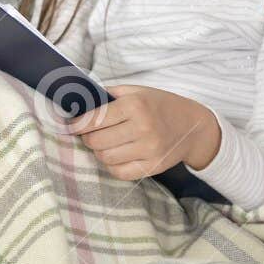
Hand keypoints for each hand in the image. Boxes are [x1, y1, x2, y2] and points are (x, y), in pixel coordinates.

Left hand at [67, 85, 219, 180]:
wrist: (193, 127)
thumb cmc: (161, 106)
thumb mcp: (138, 91)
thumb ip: (110, 95)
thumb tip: (80, 103)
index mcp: (136, 105)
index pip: (94, 119)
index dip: (77, 124)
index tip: (71, 125)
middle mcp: (143, 128)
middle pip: (96, 141)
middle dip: (87, 137)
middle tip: (89, 133)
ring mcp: (148, 150)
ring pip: (105, 158)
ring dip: (99, 151)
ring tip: (105, 142)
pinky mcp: (152, 167)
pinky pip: (118, 172)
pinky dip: (112, 165)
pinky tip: (116, 154)